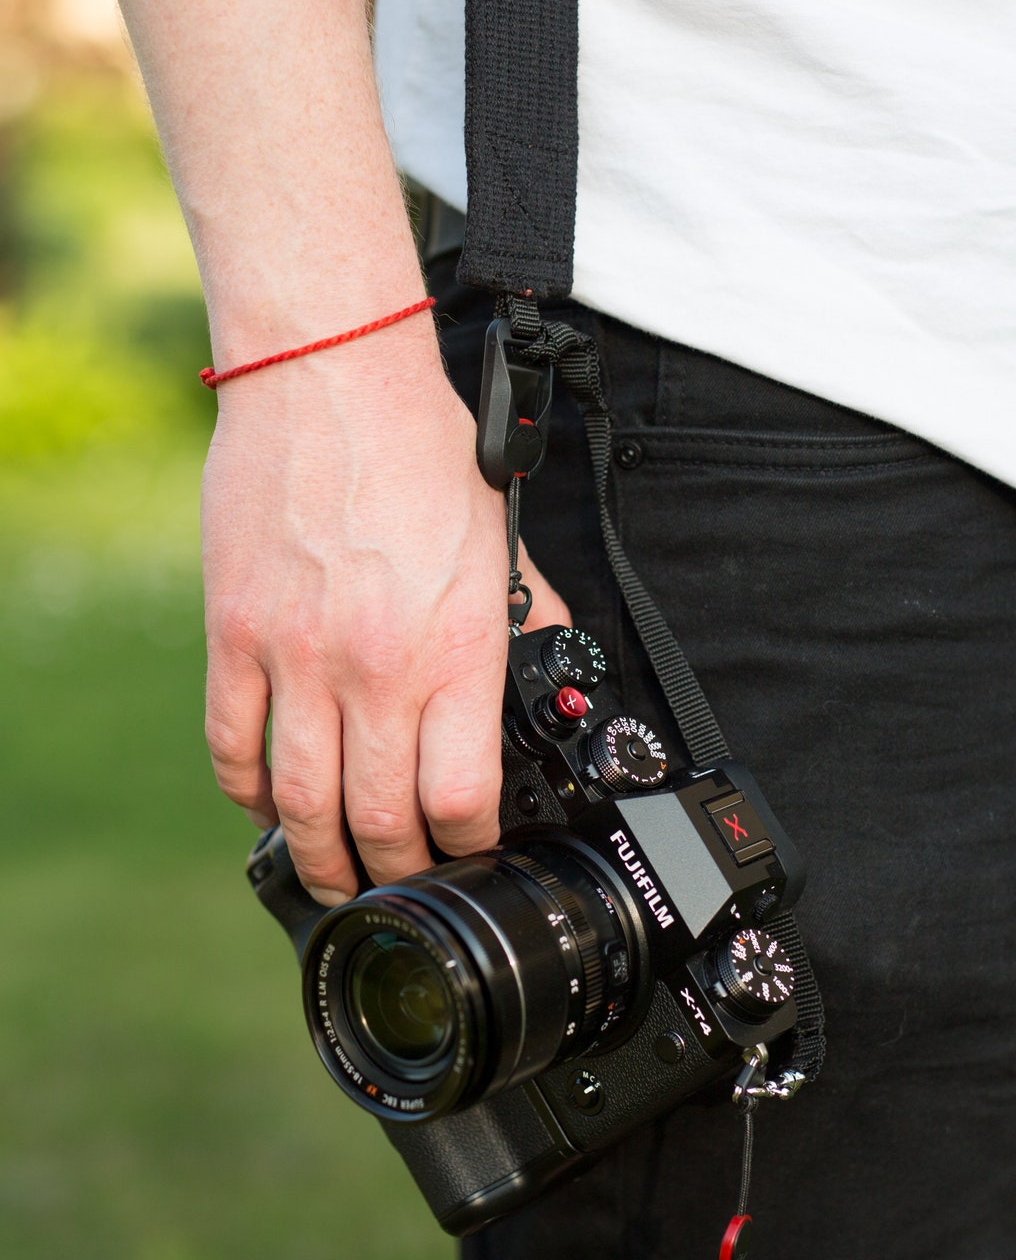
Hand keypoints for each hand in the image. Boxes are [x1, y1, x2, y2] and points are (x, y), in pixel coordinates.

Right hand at [202, 321, 568, 905]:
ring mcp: (297, 656)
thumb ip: (520, 622)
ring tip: (334, 874)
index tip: (468, 848)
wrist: (335, 382)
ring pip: (298, 801)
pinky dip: (249, 791)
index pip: (461, 796)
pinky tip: (268, 804)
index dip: (467, 843)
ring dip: (317, 854)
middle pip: (378, 818)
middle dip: (396, 867)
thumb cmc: (426, 455)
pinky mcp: (236, 633)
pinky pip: (233, 743)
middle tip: (401, 878)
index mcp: (456, 648)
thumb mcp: (502, 545)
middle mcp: (376, 666)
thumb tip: (538, 680)